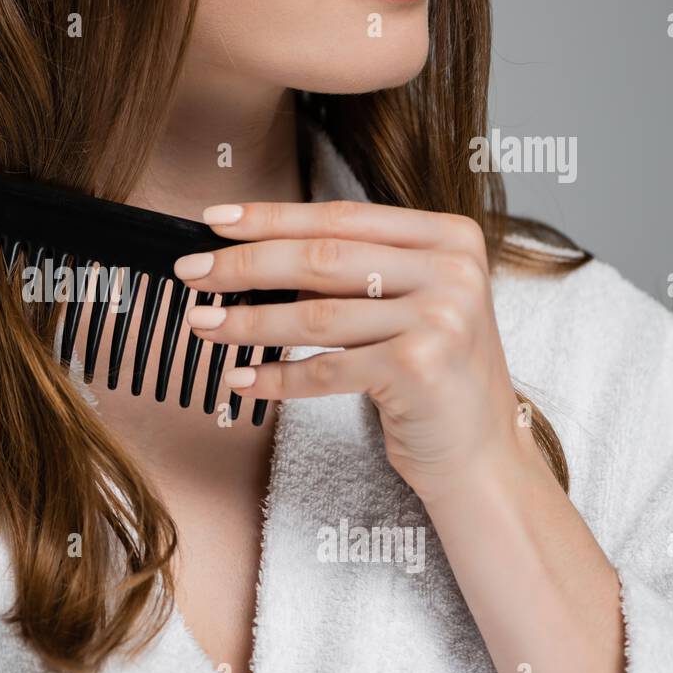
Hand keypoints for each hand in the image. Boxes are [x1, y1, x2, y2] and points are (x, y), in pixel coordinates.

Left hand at [174, 200, 544, 502]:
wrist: (481, 456)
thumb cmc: (433, 377)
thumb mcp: (407, 306)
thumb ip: (354, 273)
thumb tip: (255, 257)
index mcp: (449, 237)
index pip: (342, 216)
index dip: (272, 217)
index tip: (215, 221)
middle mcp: (452, 270)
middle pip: (322, 257)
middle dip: (245, 265)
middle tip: (191, 273)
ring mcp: (440, 319)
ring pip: (316, 315)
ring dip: (248, 321)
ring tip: (202, 324)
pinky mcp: (419, 369)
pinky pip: (324, 369)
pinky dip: (275, 376)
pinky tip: (240, 376)